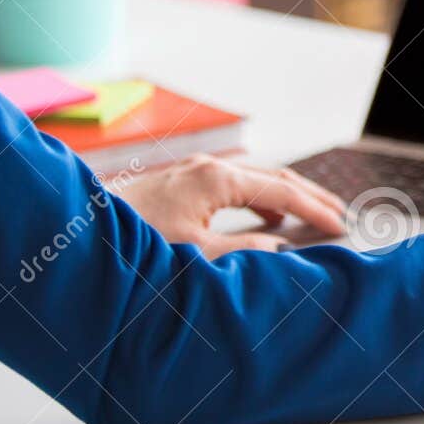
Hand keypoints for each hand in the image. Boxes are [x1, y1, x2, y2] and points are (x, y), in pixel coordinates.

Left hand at [118, 155, 346, 258]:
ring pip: (256, 180)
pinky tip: (270, 221)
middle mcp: (208, 168)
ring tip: (315, 217)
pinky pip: (237, 187)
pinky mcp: (183, 184)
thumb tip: (280, 248)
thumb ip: (243, 252)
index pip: (281, 192)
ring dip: (288, 198)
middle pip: (275, 178)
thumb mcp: (195, 255)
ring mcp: (194, 173)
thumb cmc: (133, 245)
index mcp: (216, 179)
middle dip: (311, 197)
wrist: (80, 232)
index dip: (315, 210)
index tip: (341, 226)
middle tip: (343, 216)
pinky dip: (263, 202)